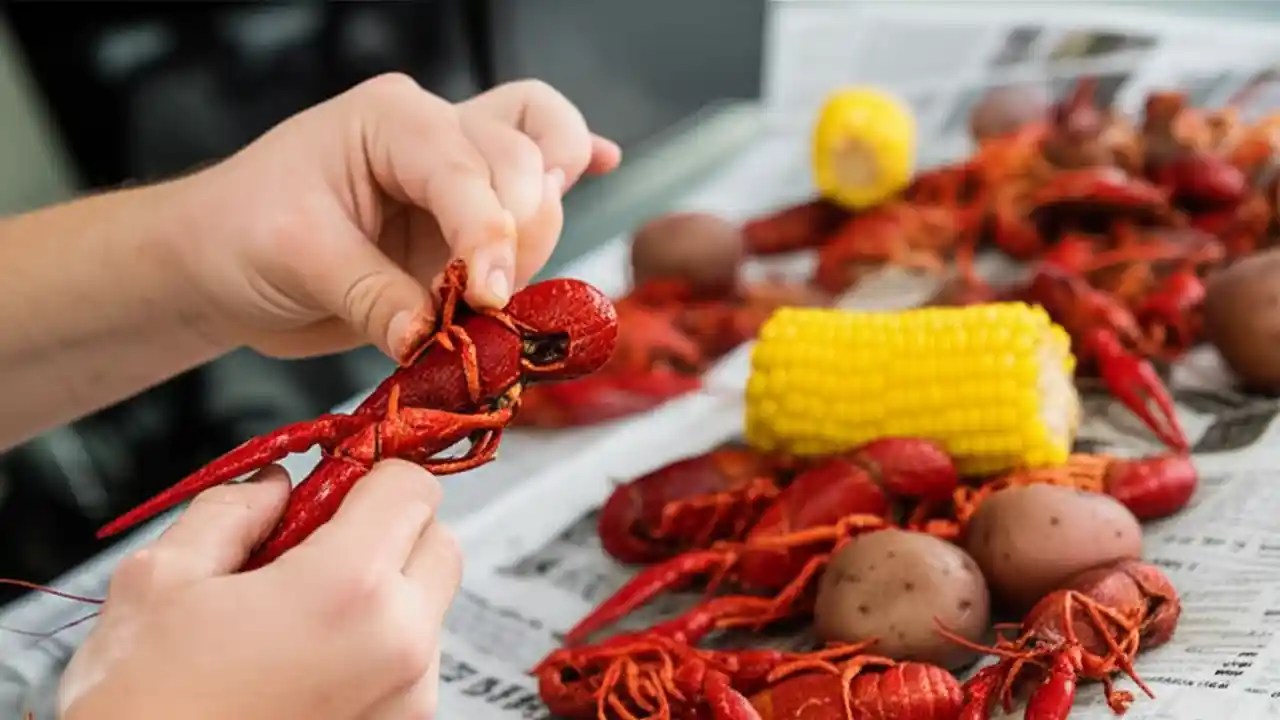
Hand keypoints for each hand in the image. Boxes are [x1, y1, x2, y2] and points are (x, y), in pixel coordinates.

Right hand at [59, 461, 460, 719]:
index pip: (413, 487)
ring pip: (429, 605)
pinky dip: (377, 645)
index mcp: (350, 591)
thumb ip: (231, 512)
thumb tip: (273, 489)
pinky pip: (412, 661)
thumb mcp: (160, 581)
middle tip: (315, 543)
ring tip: (298, 615)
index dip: (371, 473)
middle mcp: (399, 647)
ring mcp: (408, 700)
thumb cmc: (142, 710)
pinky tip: (306, 661)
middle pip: (439, 542)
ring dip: (385, 590)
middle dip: (388, 528)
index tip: (334, 483)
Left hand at [175, 75, 621, 361]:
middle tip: (486, 303)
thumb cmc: (240, 236)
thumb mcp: (296, 262)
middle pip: (523, 159)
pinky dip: (574, 165)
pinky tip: (603, 164)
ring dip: (535, 241)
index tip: (489, 298)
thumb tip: (434, 339)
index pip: (466, 166)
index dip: (487, 234)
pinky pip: (539, 169)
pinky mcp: (468, 215)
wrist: (222, 262)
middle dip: (518, 234)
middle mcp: (434, 133)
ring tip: (491, 297)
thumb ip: (374, 298)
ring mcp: (458, 171)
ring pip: (543, 172)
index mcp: (387, 120)